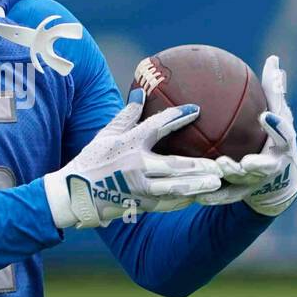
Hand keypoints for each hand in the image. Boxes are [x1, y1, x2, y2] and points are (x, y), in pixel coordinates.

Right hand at [43, 88, 224, 228]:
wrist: (76, 194)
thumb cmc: (91, 160)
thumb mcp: (106, 135)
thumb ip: (126, 115)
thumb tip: (141, 93)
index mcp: (128, 145)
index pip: (156, 127)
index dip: (177, 117)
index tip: (196, 109)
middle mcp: (135, 166)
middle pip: (173, 164)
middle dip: (198, 164)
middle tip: (220, 162)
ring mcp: (139, 187)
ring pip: (174, 187)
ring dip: (197, 185)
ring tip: (216, 182)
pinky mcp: (140, 203)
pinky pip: (167, 202)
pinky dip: (184, 199)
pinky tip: (198, 197)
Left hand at [195, 55, 296, 215]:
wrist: (276, 179)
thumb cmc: (274, 138)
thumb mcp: (278, 115)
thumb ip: (274, 91)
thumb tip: (273, 59)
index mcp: (283, 145)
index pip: (285, 136)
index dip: (277, 128)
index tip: (265, 117)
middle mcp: (272, 166)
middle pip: (264, 166)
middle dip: (254, 165)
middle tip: (242, 161)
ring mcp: (255, 182)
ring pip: (242, 182)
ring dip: (229, 177)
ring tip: (215, 169)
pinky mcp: (240, 194)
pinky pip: (224, 196)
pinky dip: (212, 195)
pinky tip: (195, 193)